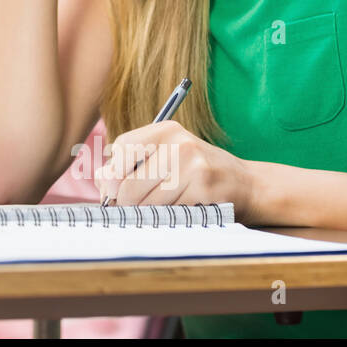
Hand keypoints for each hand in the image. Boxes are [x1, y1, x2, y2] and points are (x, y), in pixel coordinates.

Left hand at [94, 120, 258, 221]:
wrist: (246, 184)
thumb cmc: (196, 171)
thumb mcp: (166, 156)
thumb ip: (133, 164)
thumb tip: (100, 179)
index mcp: (165, 129)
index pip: (121, 148)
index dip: (113, 173)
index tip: (115, 187)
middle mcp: (178, 144)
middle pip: (127, 183)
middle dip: (123, 201)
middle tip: (131, 206)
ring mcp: (191, 166)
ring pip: (144, 202)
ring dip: (145, 212)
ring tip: (161, 206)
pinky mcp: (202, 190)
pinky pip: (165, 213)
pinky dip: (166, 217)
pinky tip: (180, 209)